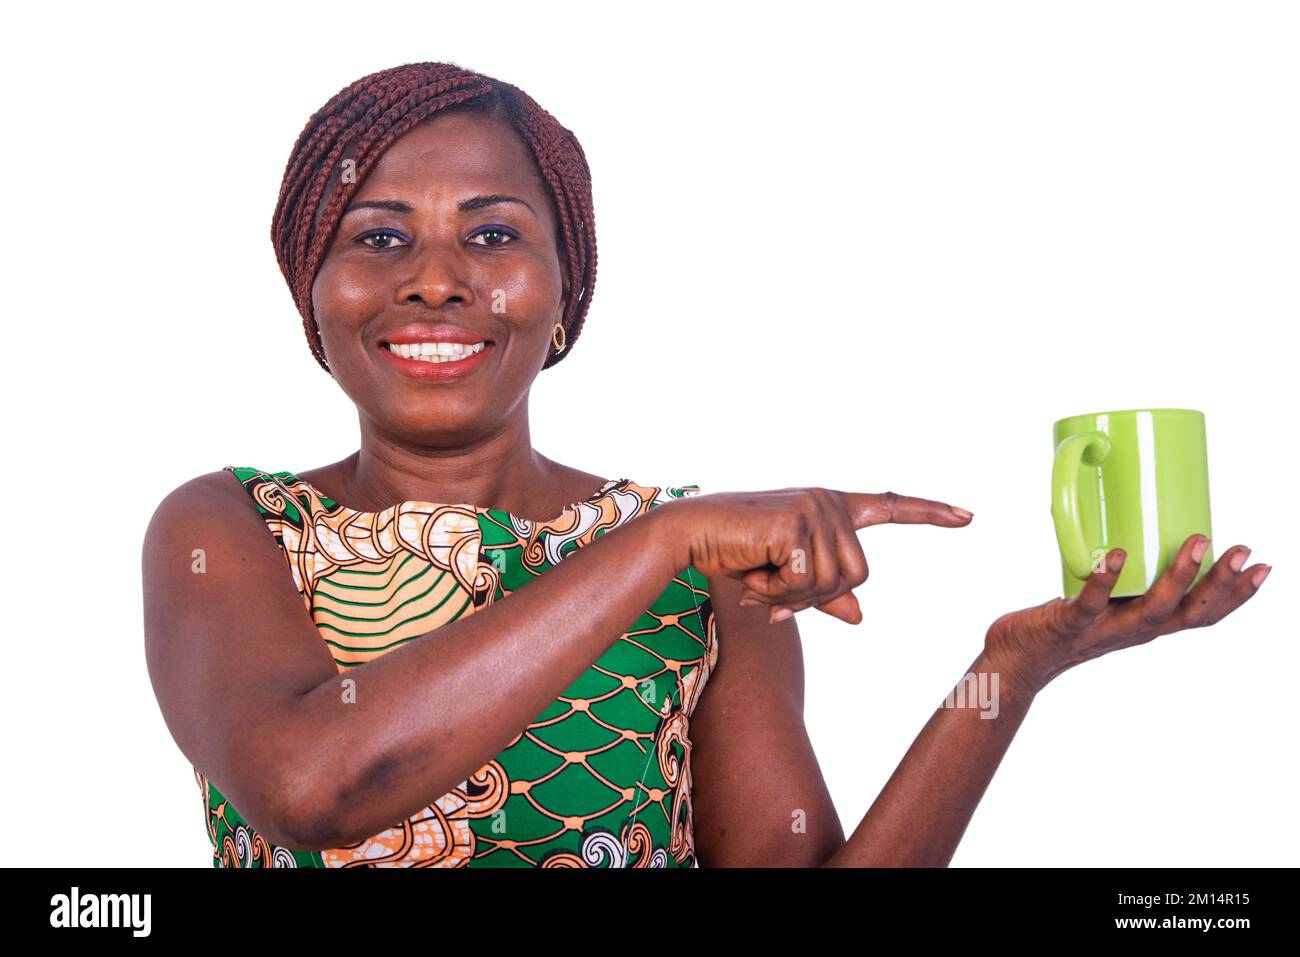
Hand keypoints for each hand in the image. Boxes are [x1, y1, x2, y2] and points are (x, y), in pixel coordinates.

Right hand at [661, 488, 972, 623]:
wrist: (690, 536)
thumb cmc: (734, 553)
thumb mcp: (786, 578)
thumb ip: (824, 593)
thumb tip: (860, 616)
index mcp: (832, 507)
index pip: (890, 506)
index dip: (931, 514)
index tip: (969, 517)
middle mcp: (829, 501)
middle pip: (859, 574)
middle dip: (816, 595)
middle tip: (773, 588)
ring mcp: (815, 508)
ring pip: (835, 582)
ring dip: (793, 595)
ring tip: (759, 576)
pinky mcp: (797, 522)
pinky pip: (807, 581)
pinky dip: (779, 590)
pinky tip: (753, 572)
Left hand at [984, 533, 1270, 695]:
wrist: (1017, 660)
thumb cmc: (1063, 623)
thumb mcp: (1106, 600)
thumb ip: (1124, 574)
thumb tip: (1134, 519)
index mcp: (1147, 623)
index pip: (1203, 614)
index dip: (1237, 596)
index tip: (1264, 566)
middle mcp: (1133, 630)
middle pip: (1189, 613)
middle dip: (1221, 584)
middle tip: (1242, 550)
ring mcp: (1103, 629)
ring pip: (1152, 610)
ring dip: (1179, 577)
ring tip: (1197, 543)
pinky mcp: (1068, 624)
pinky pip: (1090, 603)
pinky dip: (1105, 579)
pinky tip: (1117, 555)